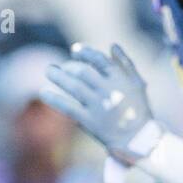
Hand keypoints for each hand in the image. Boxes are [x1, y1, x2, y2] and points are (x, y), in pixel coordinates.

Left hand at [41, 43, 160, 164]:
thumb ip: (126, 63)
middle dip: (69, 66)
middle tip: (60, 66)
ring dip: (58, 77)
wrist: (137, 138)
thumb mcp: (138, 83)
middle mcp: (109, 90)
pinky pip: (68, 107)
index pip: (99, 59)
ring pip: (73, 86)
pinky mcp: (89, 120)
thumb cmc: (138, 109)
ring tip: (49, 71)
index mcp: (121, 80)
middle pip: (83, 71)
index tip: (75, 50)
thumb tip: (113, 45)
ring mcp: (98, 106)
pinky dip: (54, 99)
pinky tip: (44, 92)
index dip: (85, 52)